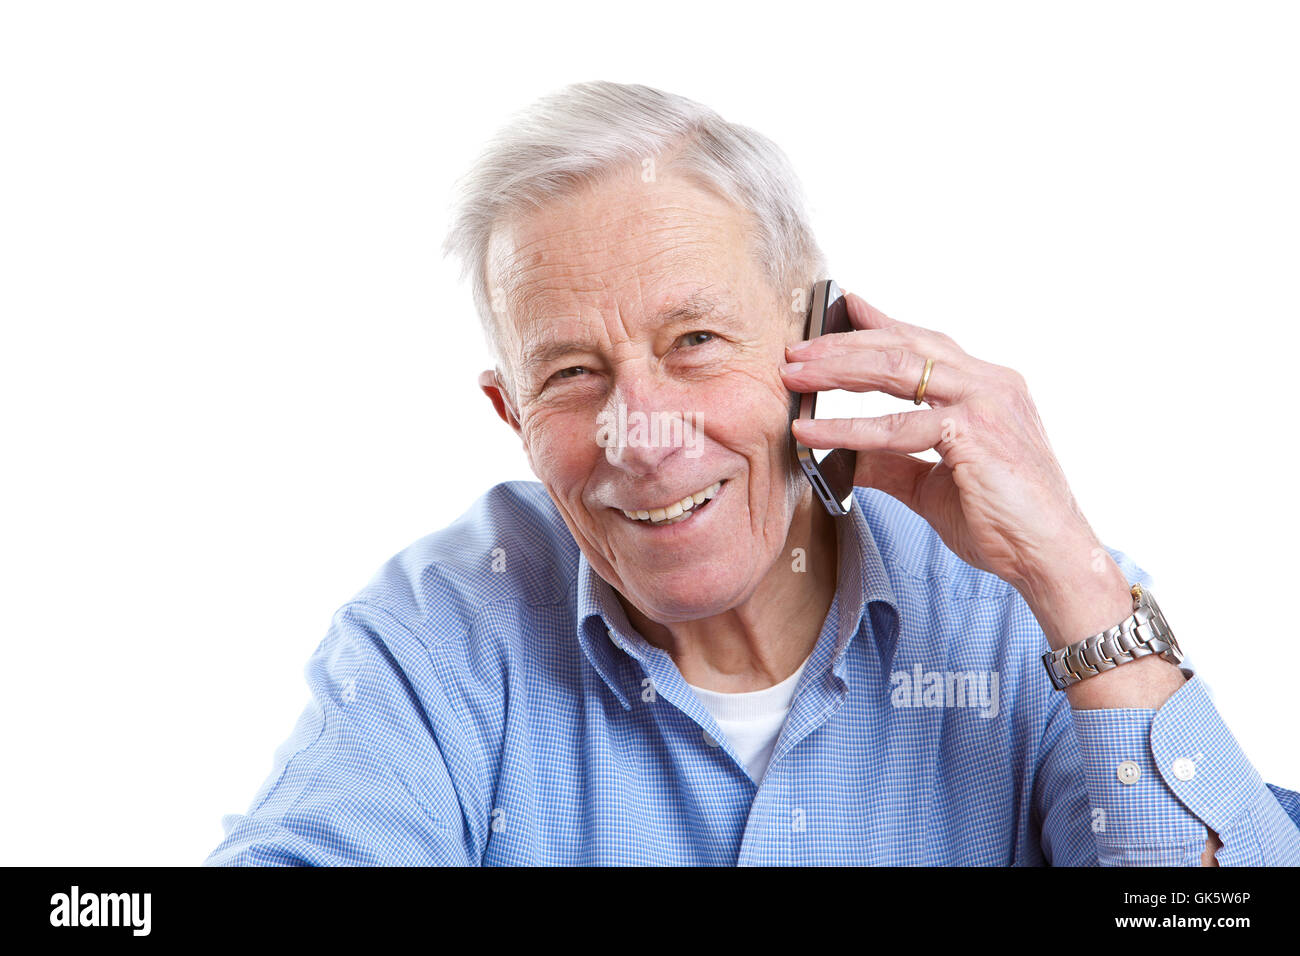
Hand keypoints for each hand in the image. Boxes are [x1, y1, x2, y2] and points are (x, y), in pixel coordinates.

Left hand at [781, 291, 1098, 595]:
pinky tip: (811, 433)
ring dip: (837, 370)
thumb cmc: (1004, 523)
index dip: (880, 324)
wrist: (1051, 558)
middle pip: (903, 346)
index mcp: (986, 388)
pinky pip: (898, 426)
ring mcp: (984, 402)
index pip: (924, 344)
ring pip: (897, 370)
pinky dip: (848, 428)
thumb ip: (895, 465)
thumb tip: (849, 458)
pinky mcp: (974, 433)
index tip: (844, 307)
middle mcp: (989, 383)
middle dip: (843, 345)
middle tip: (796, 349)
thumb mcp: (935, 488)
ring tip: (793, 375)